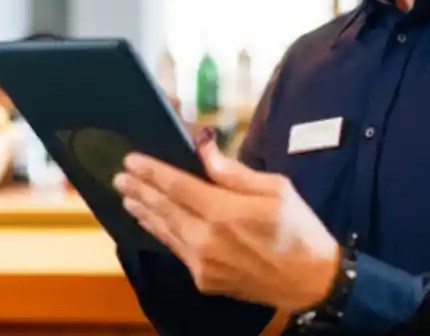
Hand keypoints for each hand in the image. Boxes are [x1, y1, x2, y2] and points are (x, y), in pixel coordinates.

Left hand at [113, 141, 340, 311]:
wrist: (310, 281)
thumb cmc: (298, 229)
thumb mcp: (276, 189)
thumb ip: (234, 172)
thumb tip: (203, 149)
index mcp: (226, 212)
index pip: (177, 185)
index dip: (152, 171)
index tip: (132, 159)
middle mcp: (207, 239)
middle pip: (163, 208)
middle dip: (139, 190)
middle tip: (119, 176)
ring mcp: (203, 263)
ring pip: (164, 231)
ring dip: (143, 211)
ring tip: (127, 196)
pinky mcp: (204, 279)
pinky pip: (175, 250)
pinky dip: (160, 233)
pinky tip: (151, 222)